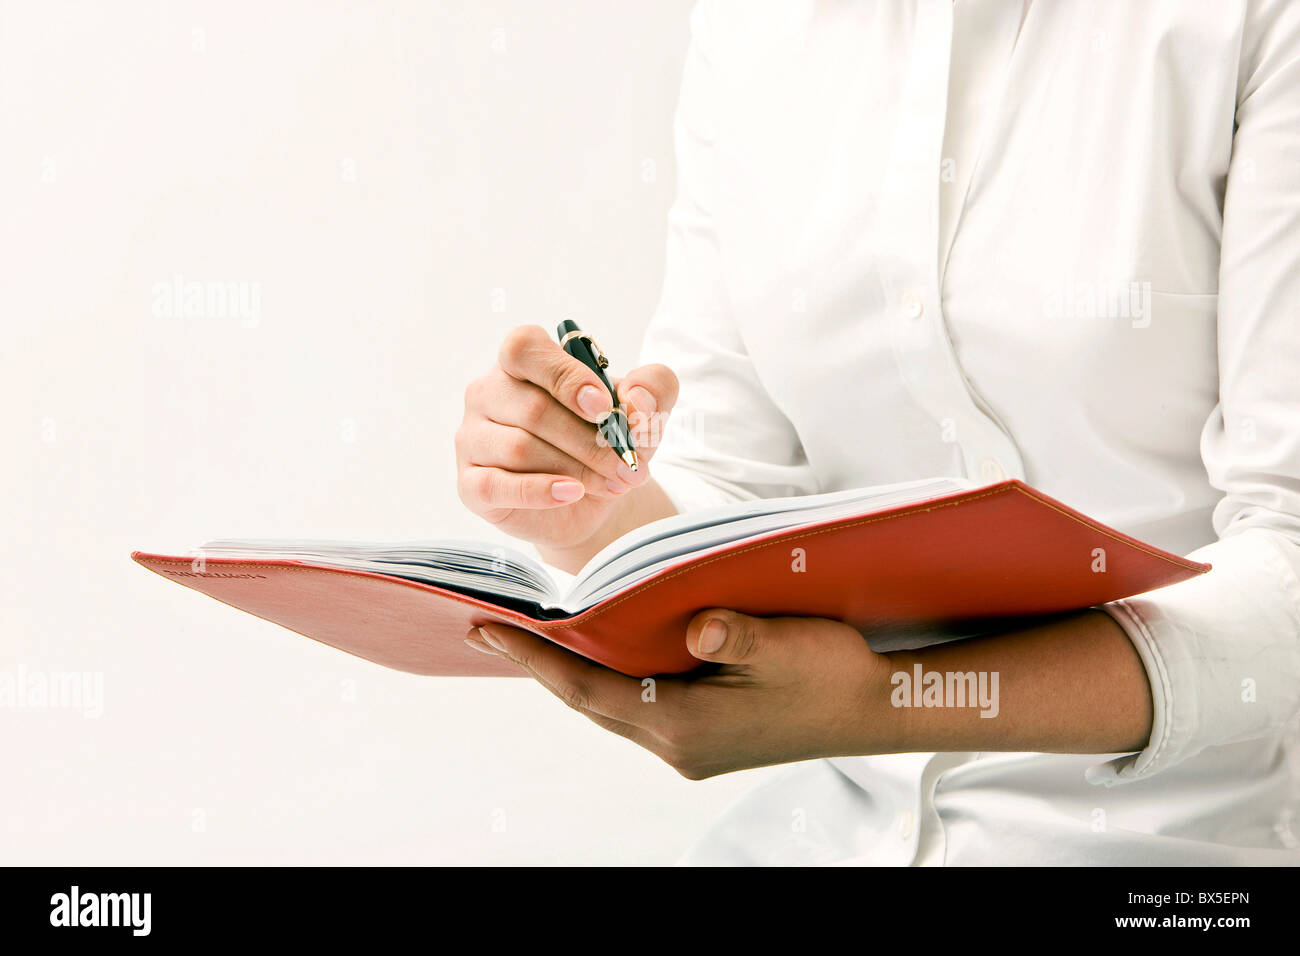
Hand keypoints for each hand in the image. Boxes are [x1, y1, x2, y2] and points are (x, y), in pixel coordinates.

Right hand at [456, 324, 677, 551]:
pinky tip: (571, 493)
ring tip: (613, 483)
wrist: (591, 501)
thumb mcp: (644, 410)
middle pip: (533, 408)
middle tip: (628, 465)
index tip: (604, 407)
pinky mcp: (471, 483)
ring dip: (575, 468)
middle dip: (589, 441)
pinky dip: (540, 491)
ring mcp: (473, 437)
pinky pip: (496, 485)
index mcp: (522, 362)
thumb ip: (653, 388)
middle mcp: (488, 393)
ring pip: (519, 448)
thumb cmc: (606, 441)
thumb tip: (638, 399)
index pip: (525, 348)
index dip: (564, 376)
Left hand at [465, 609, 898, 778]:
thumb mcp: (786, 645)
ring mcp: (691, 748)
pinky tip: (609, 654)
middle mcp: (677, 745)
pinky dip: (615, 681)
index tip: (487, 632)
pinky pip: (641, 708)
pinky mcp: (707, 741)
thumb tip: (694, 630)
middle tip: (494, 631)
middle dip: (543, 666)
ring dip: (578, 675)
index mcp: (684, 724)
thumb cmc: (834, 674)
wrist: (879, 711)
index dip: (535, 660)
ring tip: (539, 639)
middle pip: (591, 702)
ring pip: (615, 707)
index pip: (587, 690)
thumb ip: (734, 634)